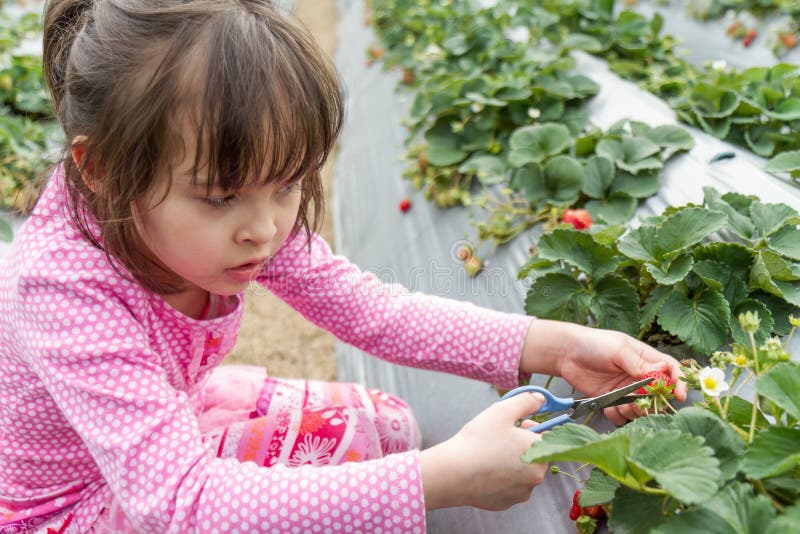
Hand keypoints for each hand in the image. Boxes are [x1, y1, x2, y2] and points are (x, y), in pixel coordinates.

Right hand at [420, 392, 547, 510]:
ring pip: (522, 473)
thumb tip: (540, 398)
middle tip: (501, 438)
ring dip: (512, 463)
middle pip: (535, 456)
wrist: (454, 473)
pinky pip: (509, 487)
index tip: (518, 424)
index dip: (532, 427)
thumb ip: (526, 401)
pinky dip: (501, 478)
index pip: (547, 437)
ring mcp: (521, 492)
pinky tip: (485, 469)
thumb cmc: (478, 441)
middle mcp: (536, 476)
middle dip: (521, 446)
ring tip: (490, 454)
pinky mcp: (506, 503)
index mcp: (539, 453)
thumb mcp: (502, 410)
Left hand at [519, 320, 687, 424]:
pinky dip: (617, 415)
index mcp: (645, 358)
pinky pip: (621, 415)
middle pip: (658, 396)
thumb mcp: (618, 349)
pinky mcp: (611, 400)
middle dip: (653, 404)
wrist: (565, 353)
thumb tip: (661, 374)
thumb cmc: (592, 344)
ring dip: (633, 411)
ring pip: (640, 409)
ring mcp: (625, 390)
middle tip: (640, 403)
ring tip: (621, 403)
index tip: (679, 395)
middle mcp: (638, 376)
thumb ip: (639, 364)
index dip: (678, 383)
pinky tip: (608, 406)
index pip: (670, 370)